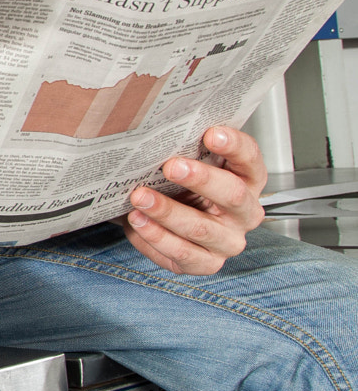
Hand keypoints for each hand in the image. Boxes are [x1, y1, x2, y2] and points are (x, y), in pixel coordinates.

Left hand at [124, 124, 265, 274]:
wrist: (168, 217)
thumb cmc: (182, 184)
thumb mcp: (189, 162)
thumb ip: (188, 147)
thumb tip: (163, 127)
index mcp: (248, 180)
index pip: (250, 159)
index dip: (234, 146)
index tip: (212, 133)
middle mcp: (245, 213)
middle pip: (233, 195)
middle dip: (201, 179)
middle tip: (170, 166)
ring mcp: (228, 241)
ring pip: (202, 229)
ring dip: (168, 211)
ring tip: (140, 196)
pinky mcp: (206, 263)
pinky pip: (183, 253)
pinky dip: (157, 237)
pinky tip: (139, 220)